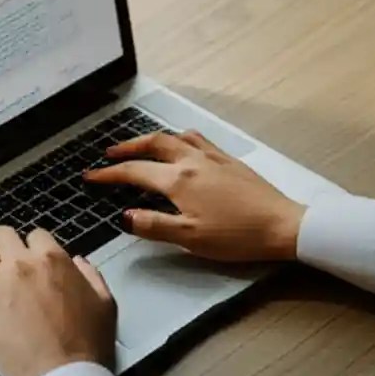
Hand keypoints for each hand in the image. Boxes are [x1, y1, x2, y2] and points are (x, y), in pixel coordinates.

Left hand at [0, 226, 116, 375]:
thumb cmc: (87, 344)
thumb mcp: (104, 303)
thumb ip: (91, 276)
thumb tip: (78, 263)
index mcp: (52, 260)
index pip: (35, 235)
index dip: (34, 247)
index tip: (33, 259)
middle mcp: (21, 265)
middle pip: (2, 234)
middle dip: (3, 246)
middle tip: (6, 262)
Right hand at [84, 130, 305, 261]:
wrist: (282, 225)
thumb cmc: (237, 235)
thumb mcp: (189, 238)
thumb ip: (153, 225)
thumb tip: (125, 216)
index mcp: (179, 180)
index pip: (134, 172)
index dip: (109, 174)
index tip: (91, 176)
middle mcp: (193, 161)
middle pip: (153, 144)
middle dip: (128, 147)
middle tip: (110, 154)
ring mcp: (213, 158)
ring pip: (175, 137)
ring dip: (152, 139)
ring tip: (141, 146)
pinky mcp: (230, 161)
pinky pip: (198, 139)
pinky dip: (180, 138)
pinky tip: (184, 144)